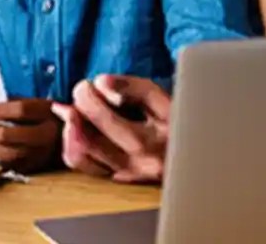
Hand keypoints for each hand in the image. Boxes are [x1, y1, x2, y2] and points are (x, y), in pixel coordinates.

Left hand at [0, 99, 60, 173]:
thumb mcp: (39, 103)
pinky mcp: (36, 168)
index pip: (21, 110)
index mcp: (50, 113)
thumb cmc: (50, 117)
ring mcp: (42, 155)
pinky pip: (9, 164)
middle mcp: (48, 136)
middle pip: (10, 135)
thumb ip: (17, 105)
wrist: (75, 139)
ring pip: (7, 154)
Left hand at [52, 75, 169, 183]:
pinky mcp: (118, 182)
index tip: (91, 84)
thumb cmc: (180, 120)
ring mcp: (125, 177)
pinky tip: (76, 128)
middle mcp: (134, 166)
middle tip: (81, 94)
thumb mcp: (162, 99)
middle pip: (84, 139)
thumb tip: (101, 82)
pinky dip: (74, 145)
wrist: (196, 153)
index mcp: (148, 143)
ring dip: (69, 130)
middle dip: (75, 109)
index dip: (87, 95)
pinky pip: (84, 165)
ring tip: (73, 111)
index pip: (102, 117)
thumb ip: (132, 87)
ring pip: (78, 157)